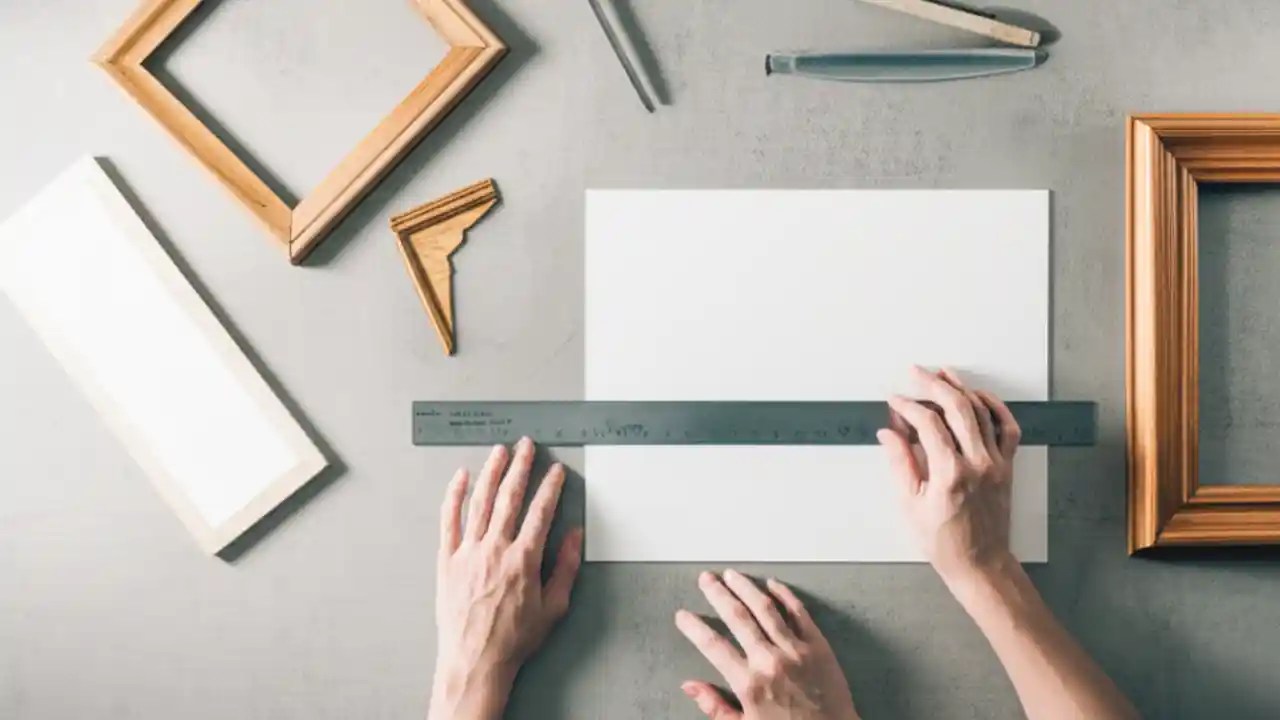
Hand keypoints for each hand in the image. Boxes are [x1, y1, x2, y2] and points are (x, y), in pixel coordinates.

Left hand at [429, 438, 583, 719]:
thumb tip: (574, 535)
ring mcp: (468, 552)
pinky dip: (454, 496)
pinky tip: (460, 477)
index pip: (540, 512)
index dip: (550, 487)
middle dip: (520, 468)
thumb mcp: (554, 607)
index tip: (556, 471)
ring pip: (480, 502)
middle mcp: (495, 549)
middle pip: (509, 498)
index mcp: (524, 560)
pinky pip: (449, 520)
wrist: (475, 660)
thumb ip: (565, 567)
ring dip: (491, 472)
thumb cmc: (514, 638)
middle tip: (526, 446)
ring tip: (499, 451)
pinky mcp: (447, 560)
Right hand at [676, 570, 858, 719]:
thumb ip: (715, 708)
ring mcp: (796, 650)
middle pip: (737, 618)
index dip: (694, 628)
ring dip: (746, 588)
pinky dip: (785, 595)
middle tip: (706, 579)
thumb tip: (689, 686)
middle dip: (718, 594)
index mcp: (749, 684)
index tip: (683, 615)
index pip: (713, 646)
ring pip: (766, 609)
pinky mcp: (818, 646)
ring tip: (732, 575)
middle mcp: (770, 661)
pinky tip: (772, 584)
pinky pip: (799, 613)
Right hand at [877, 366, 1020, 593]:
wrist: (980, 562)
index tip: (894, 401)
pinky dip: (995, 407)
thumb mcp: (910, 504)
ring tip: (943, 373)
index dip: (908, 406)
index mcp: (950, 474)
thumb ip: (900, 463)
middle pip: (957, 407)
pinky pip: (1007, 427)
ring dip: (961, 388)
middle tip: (916, 372)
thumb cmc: (944, 541)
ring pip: (982, 411)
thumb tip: (889, 433)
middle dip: (933, 384)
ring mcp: (996, 463)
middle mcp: (977, 463)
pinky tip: (978, 396)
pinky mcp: (1007, 466)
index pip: (928, 424)